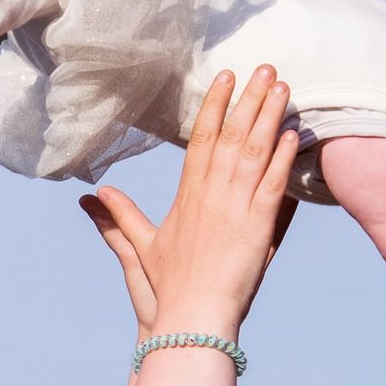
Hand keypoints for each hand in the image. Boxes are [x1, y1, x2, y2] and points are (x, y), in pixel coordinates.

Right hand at [80, 65, 300, 339]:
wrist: (188, 319)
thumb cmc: (164, 288)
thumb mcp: (140, 247)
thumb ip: (119, 217)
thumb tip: (92, 195)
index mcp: (186, 197)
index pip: (201, 139)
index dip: (213, 106)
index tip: (225, 77)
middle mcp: (210, 196)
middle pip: (230, 136)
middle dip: (248, 99)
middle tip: (264, 67)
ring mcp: (234, 210)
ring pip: (254, 153)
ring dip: (269, 117)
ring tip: (281, 87)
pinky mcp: (256, 228)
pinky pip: (273, 186)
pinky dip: (283, 159)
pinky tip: (293, 134)